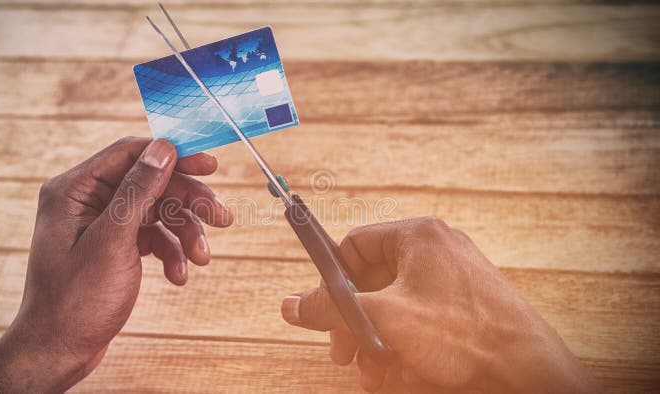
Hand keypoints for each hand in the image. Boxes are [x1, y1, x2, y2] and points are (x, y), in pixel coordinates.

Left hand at [0, 138, 231, 392]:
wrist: (59, 350)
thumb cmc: (75, 300)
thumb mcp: (112, 242)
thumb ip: (138, 191)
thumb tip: (164, 148)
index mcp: (74, 189)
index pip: (130, 154)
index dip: (173, 156)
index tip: (211, 165)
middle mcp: (87, 200)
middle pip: (151, 183)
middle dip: (188, 203)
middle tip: (223, 218)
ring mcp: (102, 224)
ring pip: (157, 212)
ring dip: (184, 233)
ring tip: (202, 258)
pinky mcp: (114, 245)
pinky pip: (152, 236)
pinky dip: (169, 253)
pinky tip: (179, 276)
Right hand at [281, 218, 600, 392]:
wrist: (527, 372)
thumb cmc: (460, 335)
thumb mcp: (382, 319)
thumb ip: (329, 309)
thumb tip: (289, 306)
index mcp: (418, 236)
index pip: (355, 244)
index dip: (332, 279)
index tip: (323, 311)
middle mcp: (436, 250)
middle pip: (372, 279)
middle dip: (353, 322)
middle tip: (343, 353)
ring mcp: (453, 278)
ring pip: (394, 305)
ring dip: (375, 340)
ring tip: (374, 373)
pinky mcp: (465, 306)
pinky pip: (419, 320)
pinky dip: (402, 344)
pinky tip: (399, 373)